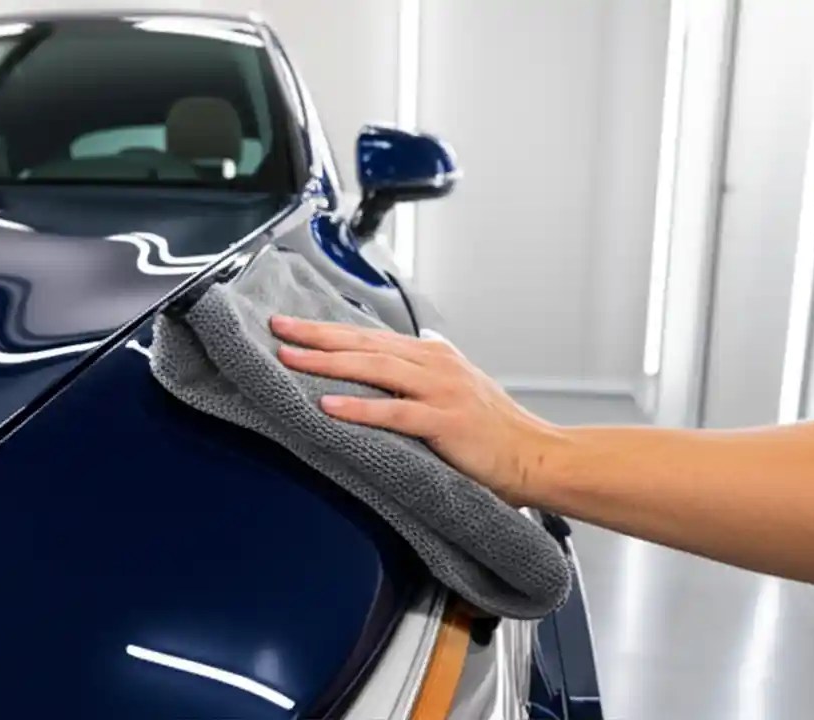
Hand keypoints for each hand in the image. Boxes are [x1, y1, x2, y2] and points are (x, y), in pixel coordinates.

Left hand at [270, 315, 563, 504]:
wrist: (535, 455)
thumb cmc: (496, 429)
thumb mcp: (458, 387)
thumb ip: (428, 370)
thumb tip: (404, 351)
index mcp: (433, 355)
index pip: (369, 336)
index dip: (328, 330)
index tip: (292, 325)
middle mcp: (434, 365)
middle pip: (364, 344)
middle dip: (317, 336)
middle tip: (278, 329)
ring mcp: (441, 391)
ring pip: (375, 369)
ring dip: (329, 363)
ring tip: (291, 360)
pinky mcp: (446, 422)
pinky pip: (394, 413)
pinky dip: (360, 408)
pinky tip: (330, 406)